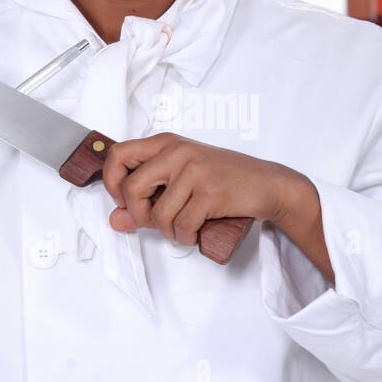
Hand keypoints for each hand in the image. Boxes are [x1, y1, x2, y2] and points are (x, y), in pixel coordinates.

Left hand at [101, 133, 295, 244]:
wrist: (268, 184)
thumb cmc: (224, 179)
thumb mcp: (182, 181)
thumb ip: (146, 199)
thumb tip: (115, 220)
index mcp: (167, 143)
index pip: (118, 156)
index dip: (112, 184)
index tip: (126, 199)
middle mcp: (178, 152)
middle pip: (131, 188)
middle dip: (138, 214)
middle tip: (155, 221)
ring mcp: (195, 171)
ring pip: (158, 215)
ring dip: (168, 231)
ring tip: (183, 227)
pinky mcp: (211, 193)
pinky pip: (182, 226)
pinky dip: (186, 238)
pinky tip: (196, 232)